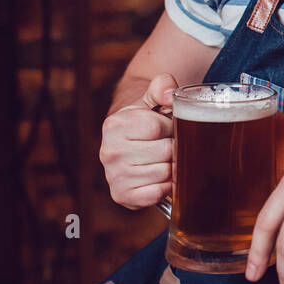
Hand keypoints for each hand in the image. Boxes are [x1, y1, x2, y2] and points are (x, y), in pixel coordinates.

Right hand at [99, 73, 178, 209]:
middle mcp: (109, 151)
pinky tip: (159, 177)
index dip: (171, 127)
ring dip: (172, 167)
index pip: (157, 127)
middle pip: (165, 151)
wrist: (128, 147)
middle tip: (168, 144)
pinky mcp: (122, 196)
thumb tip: (171, 93)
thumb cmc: (145, 122)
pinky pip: (157, 193)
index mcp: (114, 125)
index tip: (168, 127)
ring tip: (163, 159)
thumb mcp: (151, 100)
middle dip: (175, 147)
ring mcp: (114, 176)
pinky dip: (165, 187)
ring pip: (164, 173)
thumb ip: (162, 87)